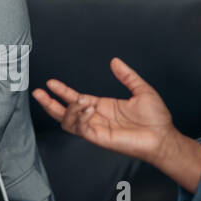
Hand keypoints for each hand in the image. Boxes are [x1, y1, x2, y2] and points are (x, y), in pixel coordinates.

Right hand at [32, 57, 172, 161]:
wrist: (163, 136)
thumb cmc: (156, 118)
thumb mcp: (141, 90)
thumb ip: (126, 76)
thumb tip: (115, 62)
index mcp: (103, 106)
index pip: (76, 98)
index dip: (62, 91)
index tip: (50, 83)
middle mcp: (96, 117)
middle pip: (65, 112)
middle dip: (50, 103)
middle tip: (38, 93)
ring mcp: (96, 129)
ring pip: (69, 121)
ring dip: (69, 109)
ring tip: (79, 101)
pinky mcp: (99, 138)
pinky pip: (80, 129)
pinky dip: (80, 117)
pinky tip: (88, 109)